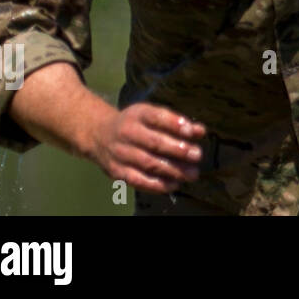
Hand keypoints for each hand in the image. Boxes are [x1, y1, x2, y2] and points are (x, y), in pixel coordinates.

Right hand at [84, 103, 206, 193]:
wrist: (99, 134)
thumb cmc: (136, 124)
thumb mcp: (152, 115)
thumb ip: (177, 123)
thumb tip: (200, 131)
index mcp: (138, 114)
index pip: (157, 117)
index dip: (176, 124)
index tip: (194, 131)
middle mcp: (127, 132)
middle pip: (154, 142)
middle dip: (179, 149)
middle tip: (197, 155)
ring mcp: (120, 153)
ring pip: (148, 163)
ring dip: (173, 169)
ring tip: (192, 173)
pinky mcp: (116, 171)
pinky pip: (138, 180)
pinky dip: (157, 184)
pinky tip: (174, 184)